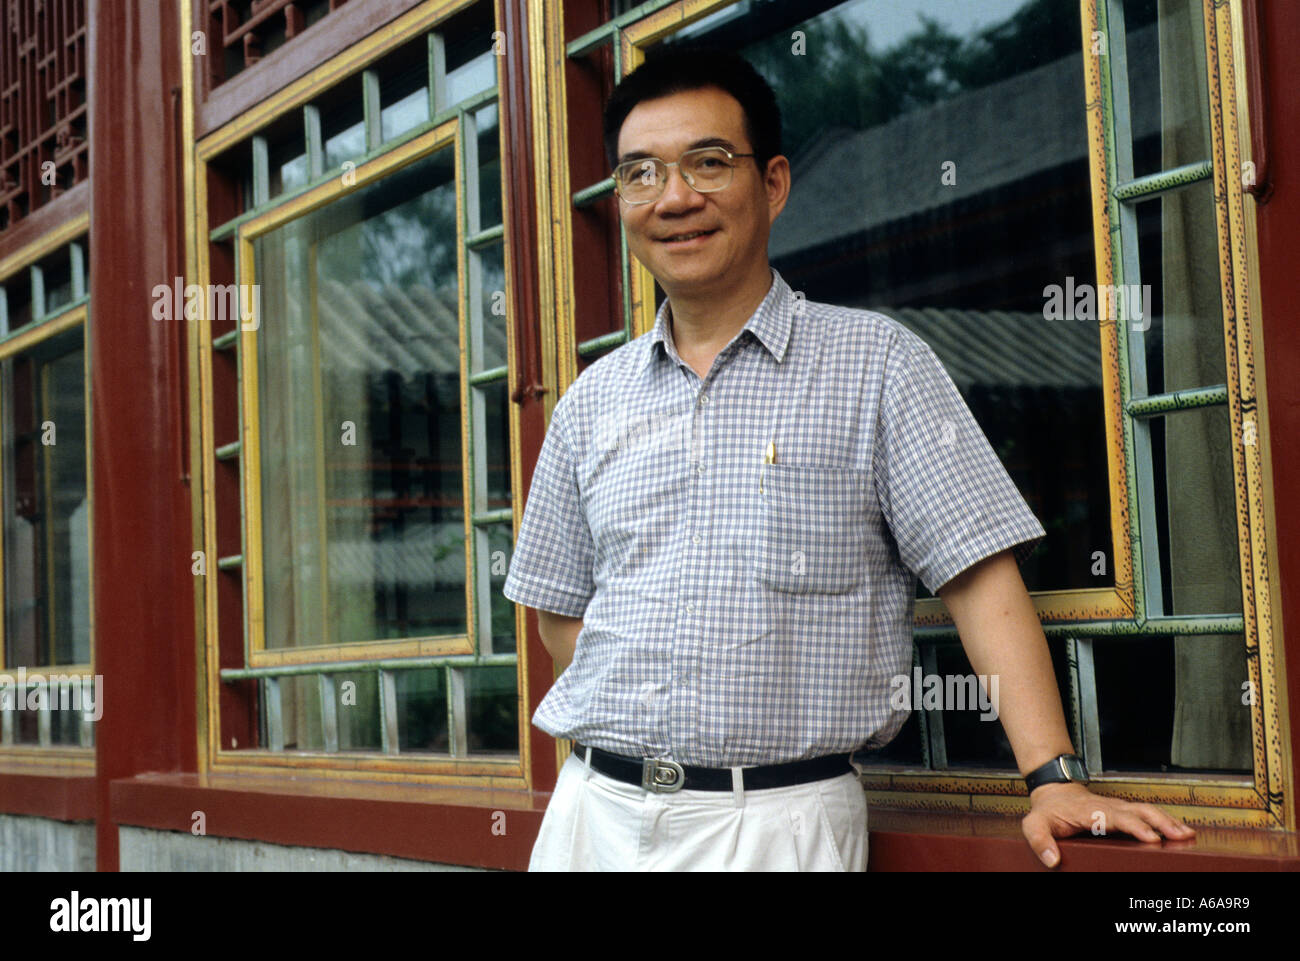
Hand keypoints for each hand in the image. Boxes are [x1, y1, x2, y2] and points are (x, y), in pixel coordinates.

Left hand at [1022, 782, 1195, 867]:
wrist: (1054, 793)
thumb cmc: (1047, 812)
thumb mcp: (1034, 824)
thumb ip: (1040, 841)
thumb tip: (1051, 859)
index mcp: (1090, 811)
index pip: (1117, 817)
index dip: (1135, 827)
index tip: (1151, 838)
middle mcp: (1109, 807)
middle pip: (1139, 811)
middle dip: (1162, 823)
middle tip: (1182, 837)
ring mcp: (1118, 807)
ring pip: (1147, 810)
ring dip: (1168, 821)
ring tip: (1188, 834)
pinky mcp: (1124, 811)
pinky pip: (1147, 814)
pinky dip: (1165, 820)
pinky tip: (1180, 830)